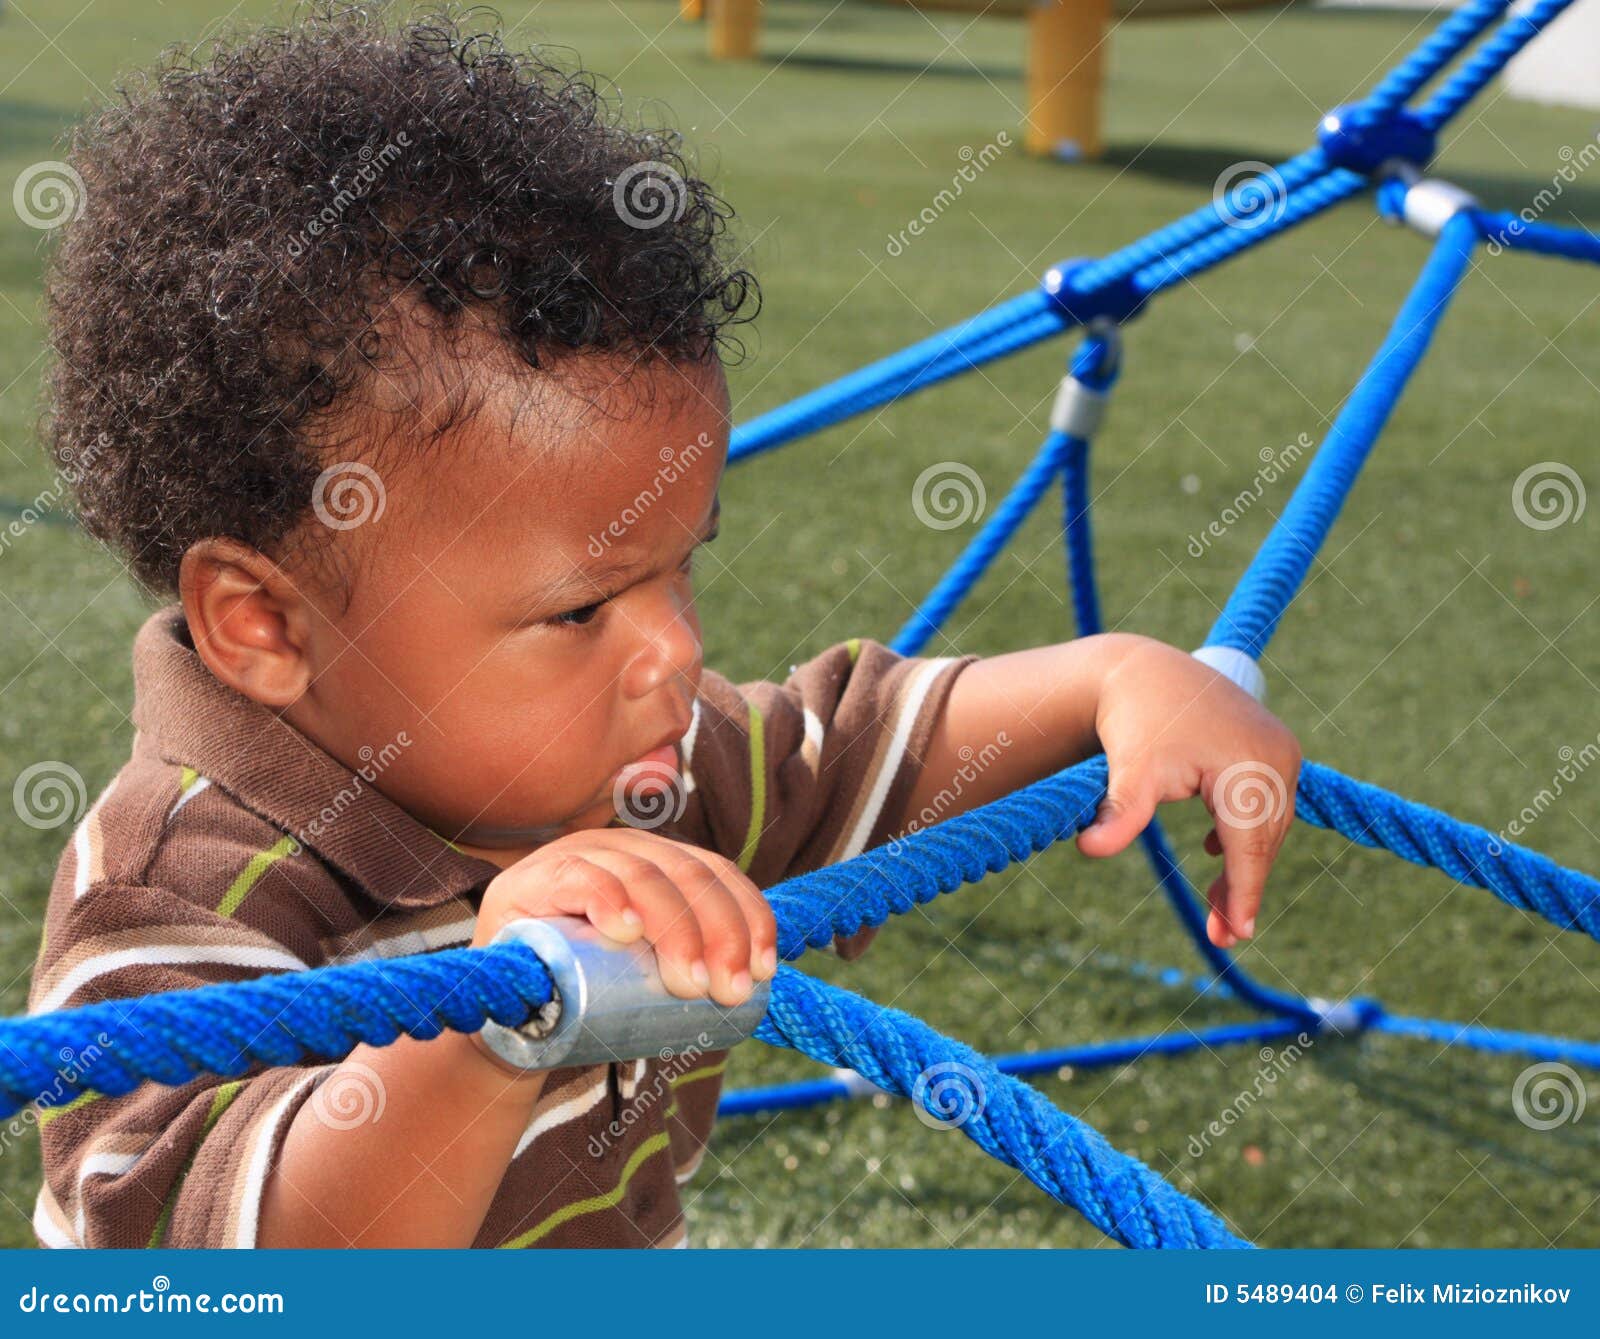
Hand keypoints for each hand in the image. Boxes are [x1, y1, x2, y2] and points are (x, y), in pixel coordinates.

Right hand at [472, 827, 776, 1005]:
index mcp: (658, 860)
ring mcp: (577, 858)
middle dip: (719, 932)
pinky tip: (626, 929)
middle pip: (687, 875)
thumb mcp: (651, 971)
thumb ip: (694, 961)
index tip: (763, 970)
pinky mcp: (531, 883)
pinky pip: (577, 878)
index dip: (748, 914)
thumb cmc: (594, 995)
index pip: (716, 872)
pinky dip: (607, 899)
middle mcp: (623, 848)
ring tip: (690, 982)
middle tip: (727, 991)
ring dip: (675, 929)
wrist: (511, 1020)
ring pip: (641, 876)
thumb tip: (763, 983)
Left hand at [1074, 639, 1301, 947]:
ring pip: (1267, 823)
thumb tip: (1090, 849)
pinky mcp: (1271, 745)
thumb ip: (1120, 813)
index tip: (1236, 935)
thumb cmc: (1136, 721)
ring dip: (1245, 862)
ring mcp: (1279, 749)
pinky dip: (1245, 830)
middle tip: (1222, 936)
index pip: (1250, 843)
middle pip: (1263, 838)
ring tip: (1220, 909)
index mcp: (1249, 766)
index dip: (1244, 891)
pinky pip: (1266, 801)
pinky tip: (1214, 849)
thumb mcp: (1130, 771)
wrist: (1141, 671)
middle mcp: (1277, 756)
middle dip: (1244, 887)